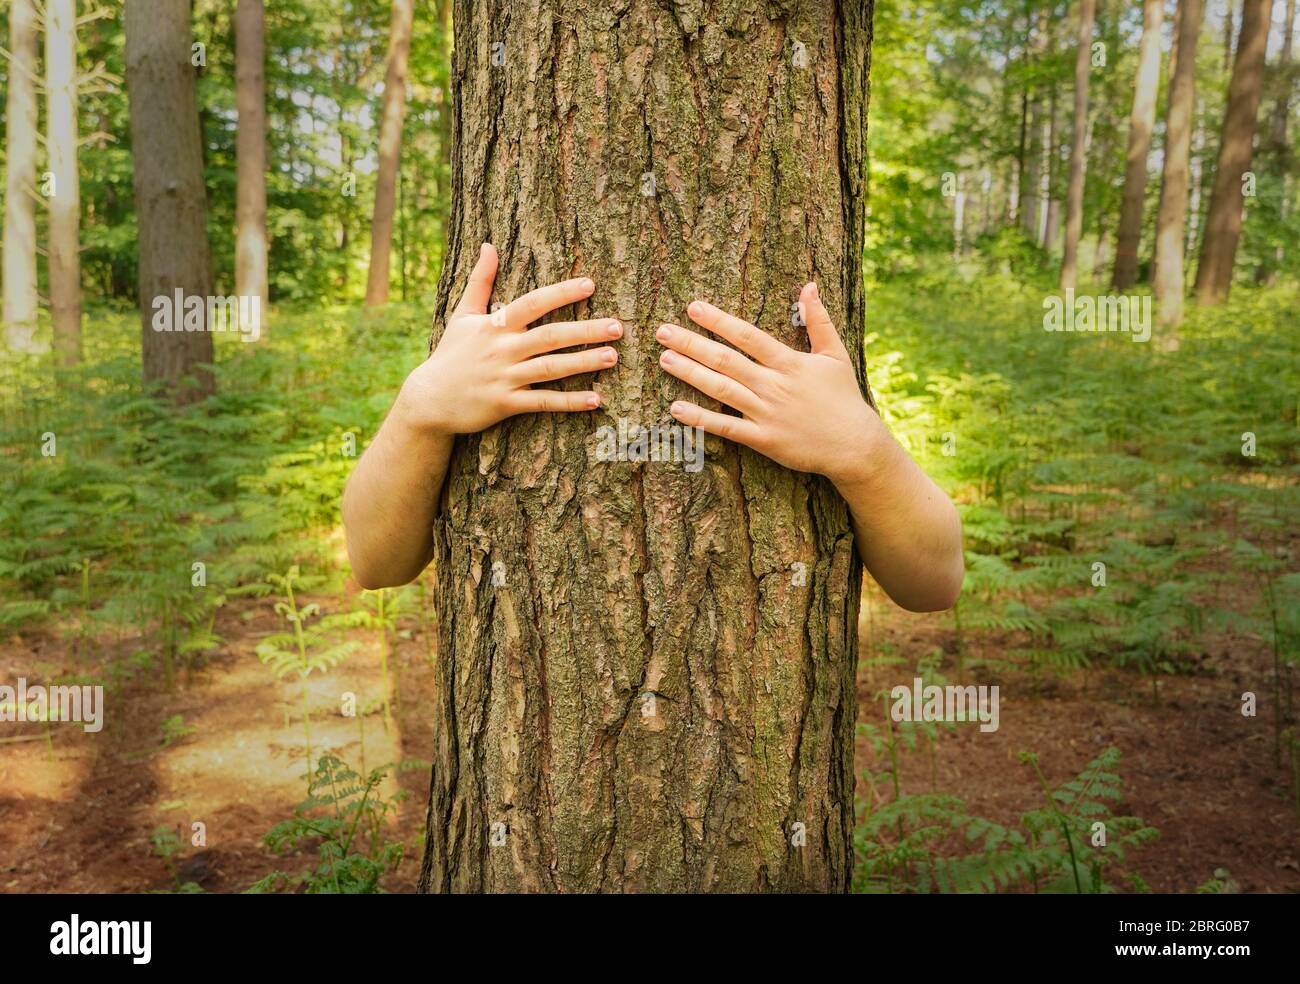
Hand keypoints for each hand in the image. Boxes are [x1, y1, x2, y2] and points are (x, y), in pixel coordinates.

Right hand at [397, 243, 621, 434]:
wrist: (428, 399)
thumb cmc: (450, 354)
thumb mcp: (462, 315)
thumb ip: (480, 281)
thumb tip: (488, 245)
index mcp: (494, 325)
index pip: (533, 304)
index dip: (561, 293)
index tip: (590, 284)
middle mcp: (502, 349)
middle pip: (549, 336)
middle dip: (585, 330)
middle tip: (617, 327)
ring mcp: (505, 378)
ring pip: (550, 368)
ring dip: (583, 363)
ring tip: (612, 357)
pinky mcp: (506, 404)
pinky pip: (543, 402)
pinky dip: (570, 402)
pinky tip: (596, 399)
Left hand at [656, 283, 881, 484]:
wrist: (855, 445)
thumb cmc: (844, 398)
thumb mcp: (835, 354)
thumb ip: (819, 320)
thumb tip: (809, 285)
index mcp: (789, 362)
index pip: (747, 336)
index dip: (719, 321)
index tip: (693, 307)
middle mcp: (773, 385)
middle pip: (726, 360)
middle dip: (692, 343)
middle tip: (663, 331)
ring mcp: (766, 413)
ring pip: (721, 389)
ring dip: (690, 373)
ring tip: (665, 359)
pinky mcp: (763, 439)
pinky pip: (726, 427)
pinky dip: (700, 418)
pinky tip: (676, 408)